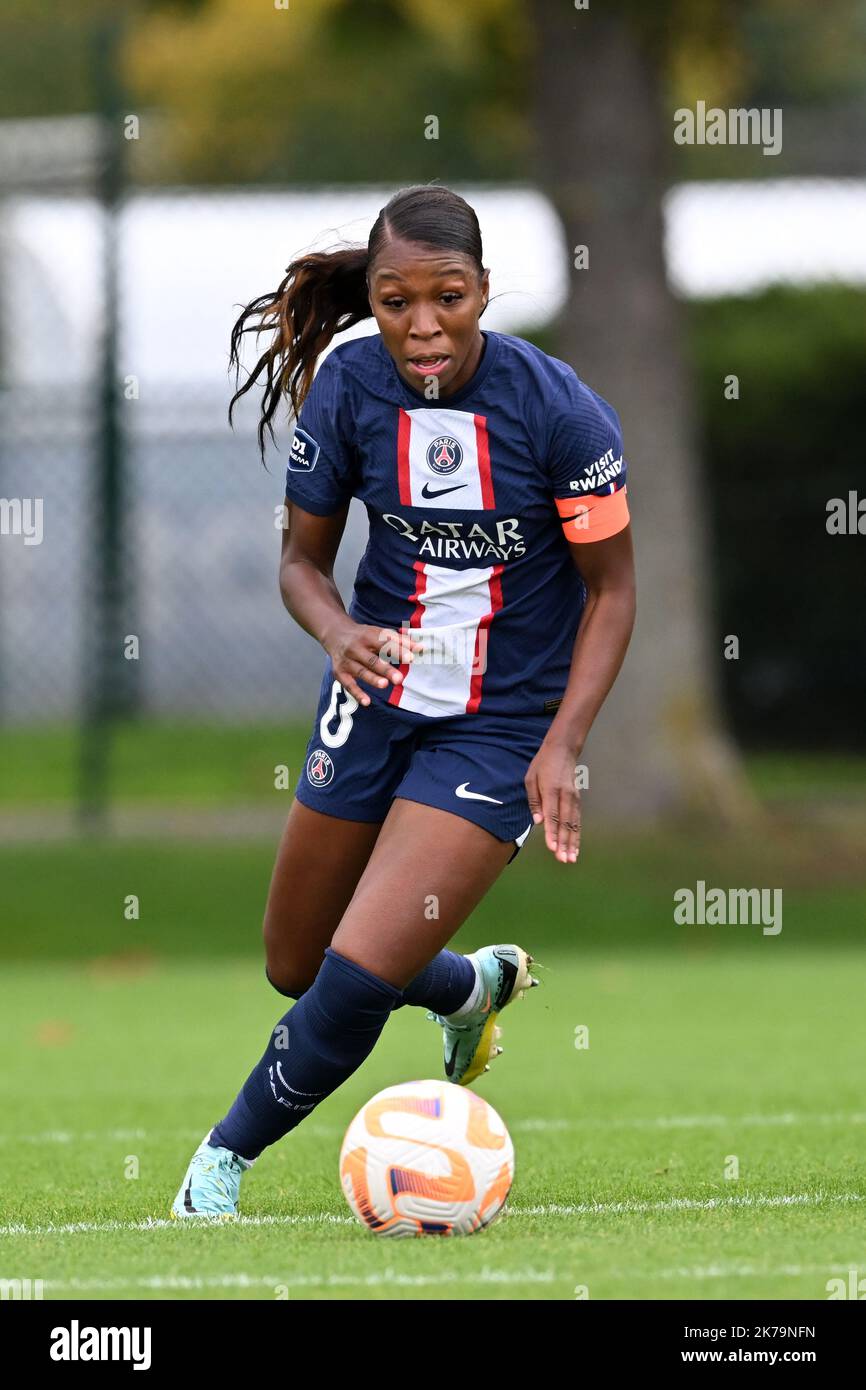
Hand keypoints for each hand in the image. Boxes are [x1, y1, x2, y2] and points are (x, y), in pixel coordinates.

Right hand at [322, 621, 423, 707]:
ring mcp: (346, 660)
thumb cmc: (364, 636)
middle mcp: (355, 647)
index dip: (398, 651)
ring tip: (385, 685)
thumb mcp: (380, 633)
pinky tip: (367, 702)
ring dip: (372, 679)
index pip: (384, 643)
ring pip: (360, 671)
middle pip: (372, 660)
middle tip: (399, 679)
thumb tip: (421, 648)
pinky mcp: (340, 672)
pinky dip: (357, 693)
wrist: (335, 633)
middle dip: (385, 669)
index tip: (411, 658)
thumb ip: (401, 641)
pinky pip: (348, 684)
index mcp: (368, 635)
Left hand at [524, 736, 581, 863]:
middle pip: (565, 823)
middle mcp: (565, 795)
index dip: (552, 833)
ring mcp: (574, 798)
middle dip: (564, 843)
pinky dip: (577, 835)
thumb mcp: (531, 779)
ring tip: (571, 859)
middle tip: (563, 859)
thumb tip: (538, 822)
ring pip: (574, 824)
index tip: (552, 847)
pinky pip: (578, 820)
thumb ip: (534, 801)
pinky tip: (575, 847)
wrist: (562, 750)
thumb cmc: (542, 765)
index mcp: (551, 789)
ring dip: (572, 843)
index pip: (552, 815)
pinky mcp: (578, 800)